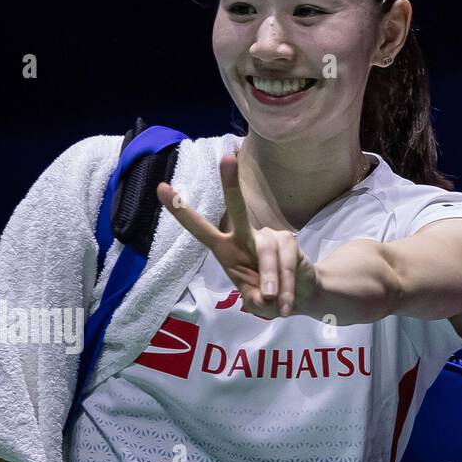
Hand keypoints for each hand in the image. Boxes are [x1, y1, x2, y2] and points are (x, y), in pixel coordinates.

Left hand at [158, 152, 318, 317]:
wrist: (301, 294)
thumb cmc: (267, 296)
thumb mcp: (253, 302)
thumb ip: (252, 299)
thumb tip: (263, 297)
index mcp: (225, 248)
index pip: (200, 228)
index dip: (181, 210)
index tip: (161, 187)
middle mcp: (244, 236)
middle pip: (237, 210)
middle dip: (232, 185)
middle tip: (228, 157)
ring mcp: (268, 236)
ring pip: (266, 253)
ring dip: (269, 280)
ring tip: (276, 304)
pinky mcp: (289, 241)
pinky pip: (286, 264)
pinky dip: (286, 288)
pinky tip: (286, 303)